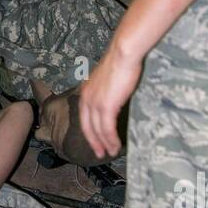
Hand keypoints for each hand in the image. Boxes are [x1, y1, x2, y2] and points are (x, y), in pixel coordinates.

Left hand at [79, 45, 142, 159]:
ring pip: (98, 130)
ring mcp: (95, 103)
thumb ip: (106, 91)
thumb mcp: (108, 79)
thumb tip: (113, 99)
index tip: (95, 141)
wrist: (123, 53)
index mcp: (85, 92)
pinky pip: (107, 128)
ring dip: (105, 143)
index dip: (89, 131)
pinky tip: (116, 146)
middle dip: (94, 142)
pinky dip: (111, 139)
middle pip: (88, 127)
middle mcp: (86, 98)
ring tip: (112, 152)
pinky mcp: (106, 106)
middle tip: (100, 154)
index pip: (84, 117)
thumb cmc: (120, 61)